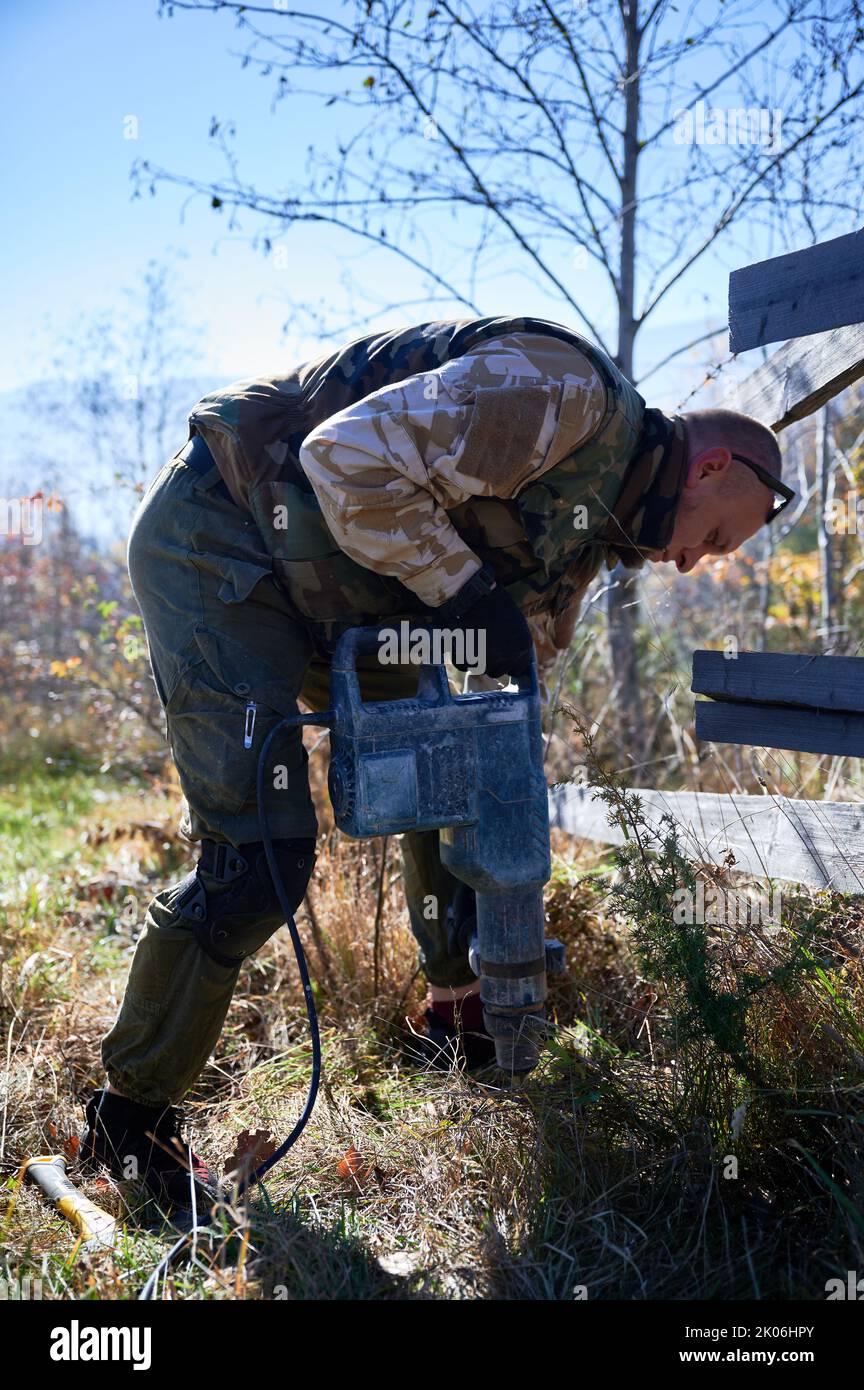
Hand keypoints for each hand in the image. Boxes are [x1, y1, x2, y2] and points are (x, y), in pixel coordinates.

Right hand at [430, 564, 533, 678]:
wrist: (473, 592)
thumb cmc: (494, 602)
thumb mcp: (515, 622)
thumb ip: (516, 642)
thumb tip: (513, 657)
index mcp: (523, 646)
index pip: (518, 669)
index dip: (507, 663)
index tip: (499, 659)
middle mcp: (509, 655)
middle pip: (497, 671)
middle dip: (489, 661)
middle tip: (481, 644)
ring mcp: (489, 658)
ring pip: (479, 669)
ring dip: (473, 658)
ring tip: (470, 639)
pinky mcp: (469, 658)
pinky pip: (463, 665)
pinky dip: (459, 656)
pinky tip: (459, 642)